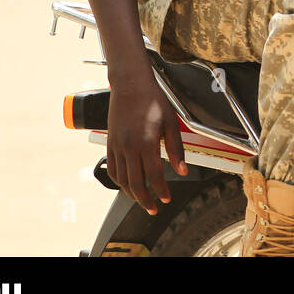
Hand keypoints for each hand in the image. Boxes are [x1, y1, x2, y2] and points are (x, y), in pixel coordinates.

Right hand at [105, 71, 187, 214]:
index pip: (154, 177)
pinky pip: (112, 169)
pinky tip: (126, 184)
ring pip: (122, 180)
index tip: (167, 199)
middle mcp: (129, 148)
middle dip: (146, 200)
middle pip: (136, 183)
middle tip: (154, 208)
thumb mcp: (171, 123)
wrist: (130, 85)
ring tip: (142, 200)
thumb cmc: (153, 100)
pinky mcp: (110, 143)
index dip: (161, 191)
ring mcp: (117, 146)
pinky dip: (119, 181)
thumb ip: (177, 149)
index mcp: (147, 143)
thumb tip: (183, 170)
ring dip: (132, 194)